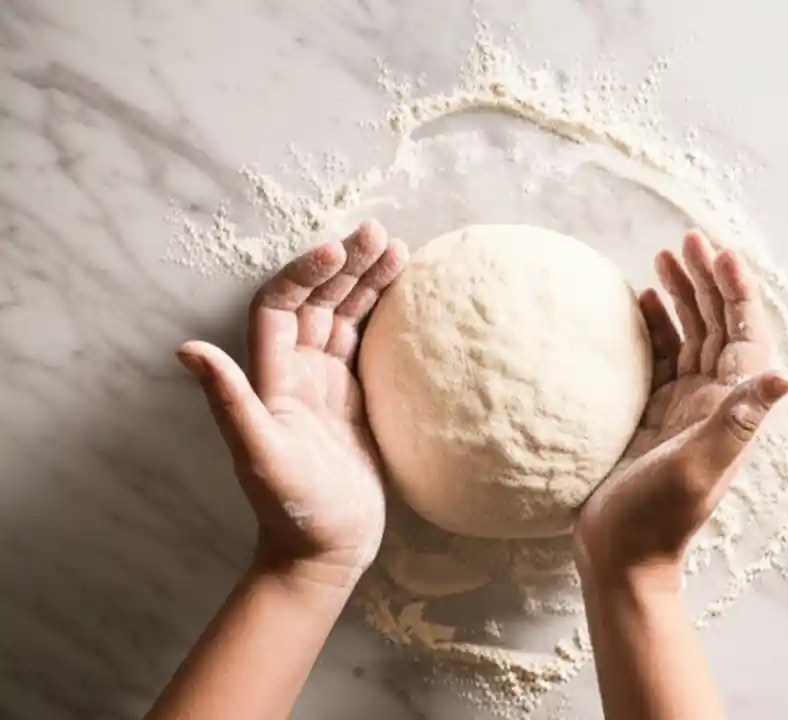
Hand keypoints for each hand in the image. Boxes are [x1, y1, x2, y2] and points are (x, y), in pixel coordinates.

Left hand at [177, 221, 407, 588]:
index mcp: (272, 377)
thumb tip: (187, 349)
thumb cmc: (292, 508)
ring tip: (399, 249)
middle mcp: (298, 372)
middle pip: (318, 301)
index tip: (338, 250)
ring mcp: (328, 385)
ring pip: (346, 316)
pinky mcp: (357, 401)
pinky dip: (385, 315)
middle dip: (346, 263)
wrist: (325, 551)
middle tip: (380, 233)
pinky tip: (408, 296)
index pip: (282, 305)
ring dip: (368, 281)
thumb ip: (229, 400)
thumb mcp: (259, 454)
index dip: (305, 273)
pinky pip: (368, 344)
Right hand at [574, 230, 787, 591]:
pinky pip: (660, 358)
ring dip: (681, 296)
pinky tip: (641, 302)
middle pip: (718, 326)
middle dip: (707, 280)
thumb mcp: (701, 464)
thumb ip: (741, 419)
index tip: (720, 251)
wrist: (621, 556)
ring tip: (661, 258)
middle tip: (686, 240)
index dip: (737, 291)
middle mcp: (714, 402)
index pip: (744, 334)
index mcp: (732, 407)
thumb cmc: (659, 515)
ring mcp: (684, 407)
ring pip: (690, 336)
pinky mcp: (654, 415)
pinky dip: (655, 326)